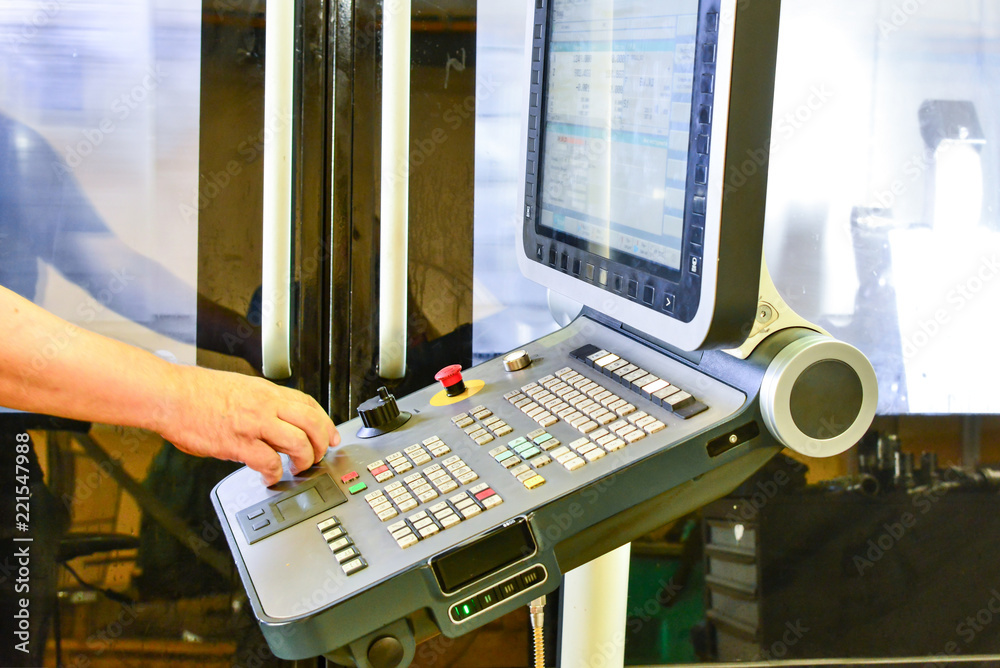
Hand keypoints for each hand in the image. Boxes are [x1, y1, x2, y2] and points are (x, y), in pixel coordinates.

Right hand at [156, 365, 339, 484]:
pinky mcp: (238, 443)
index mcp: (266, 391)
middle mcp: (265, 405)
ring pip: (298, 443)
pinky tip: (269, 476)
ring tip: (297, 468)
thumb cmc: (195, 392)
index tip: (331, 435)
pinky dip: (274, 473)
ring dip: (304, 459)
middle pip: (312, 423)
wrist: (169, 395)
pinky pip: (268, 462)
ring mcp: (253, 424)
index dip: (325, 422)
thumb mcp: (238, 388)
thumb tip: (274, 421)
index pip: (308, 404)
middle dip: (322, 443)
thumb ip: (259, 403)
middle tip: (319, 456)